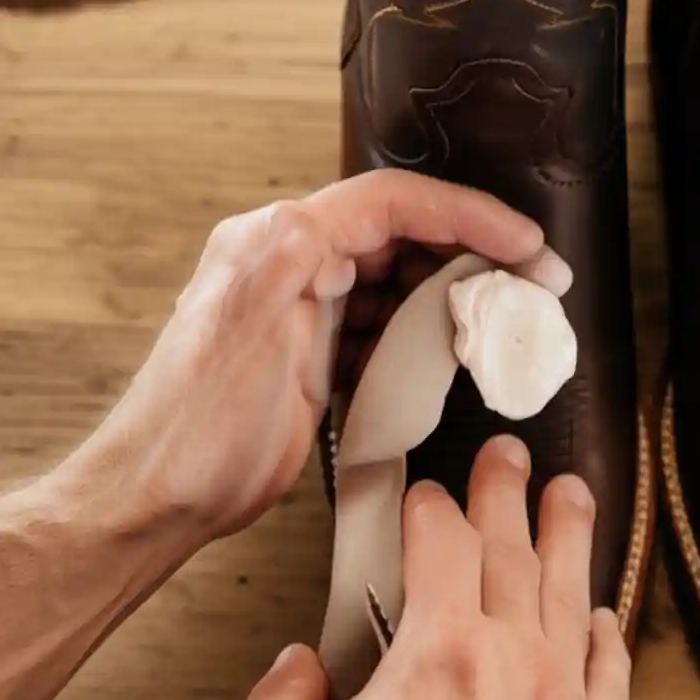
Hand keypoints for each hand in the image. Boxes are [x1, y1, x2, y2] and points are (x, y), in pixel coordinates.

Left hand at [83, 170, 562, 539]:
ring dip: (457, 292)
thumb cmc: (196, 428)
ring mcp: (308, 307)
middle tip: (535, 278)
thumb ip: (281, 263)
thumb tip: (315, 219)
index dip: (466, 213)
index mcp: (279, 242)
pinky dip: (428, 331)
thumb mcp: (241, 334)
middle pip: (405, 234)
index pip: (392, 203)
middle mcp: (295, 262)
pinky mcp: (319, 350)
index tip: (523, 241)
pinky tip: (457, 350)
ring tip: (508, 314)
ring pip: (402, 279)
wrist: (164, 496)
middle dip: (475, 250)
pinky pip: (387, 324)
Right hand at [246, 436, 631, 699]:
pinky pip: (606, 677)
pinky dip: (605, 639)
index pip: (440, 546)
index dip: (431, 509)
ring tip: (573, 495)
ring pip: (571, 595)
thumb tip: (298, 666)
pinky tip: (603, 617)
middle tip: (511, 454)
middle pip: (511, 552)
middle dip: (507, 494)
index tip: (426, 493)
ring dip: (571, 538)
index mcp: (439, 660)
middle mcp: (512, 668)